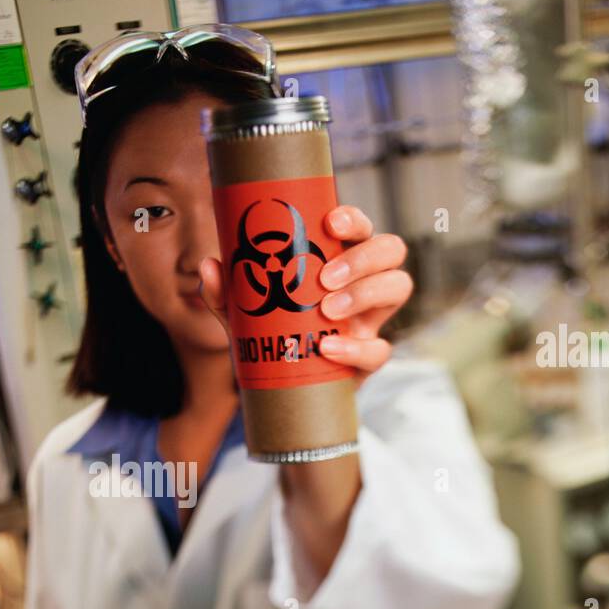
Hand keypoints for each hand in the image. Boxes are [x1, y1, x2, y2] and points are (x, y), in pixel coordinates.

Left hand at [198, 205, 412, 387]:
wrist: (279, 389)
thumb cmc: (270, 336)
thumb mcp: (244, 313)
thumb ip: (227, 292)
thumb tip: (210, 266)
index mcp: (338, 260)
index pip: (359, 228)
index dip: (353, 219)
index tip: (330, 222)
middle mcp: (363, 283)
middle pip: (391, 250)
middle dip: (363, 257)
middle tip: (326, 277)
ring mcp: (371, 319)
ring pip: (399, 286)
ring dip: (365, 293)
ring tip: (328, 310)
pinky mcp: (369, 357)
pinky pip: (380, 350)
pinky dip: (355, 348)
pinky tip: (327, 348)